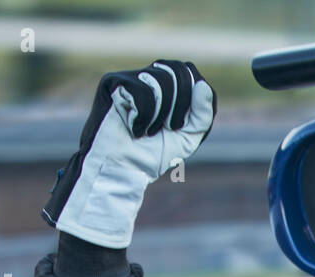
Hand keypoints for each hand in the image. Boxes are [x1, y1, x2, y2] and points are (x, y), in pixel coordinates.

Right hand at [42, 60, 216, 248]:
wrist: (122, 169)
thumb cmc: (152, 154)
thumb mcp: (188, 137)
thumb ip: (203, 114)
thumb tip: (202, 86)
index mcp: (164, 84)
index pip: (187, 69)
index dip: (194, 95)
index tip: (183, 123)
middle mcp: (146, 75)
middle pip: (177, 70)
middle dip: (181, 105)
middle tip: (170, 128)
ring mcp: (127, 77)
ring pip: (160, 80)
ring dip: (161, 116)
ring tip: (148, 132)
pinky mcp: (112, 83)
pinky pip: (142, 93)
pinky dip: (144, 118)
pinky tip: (133, 130)